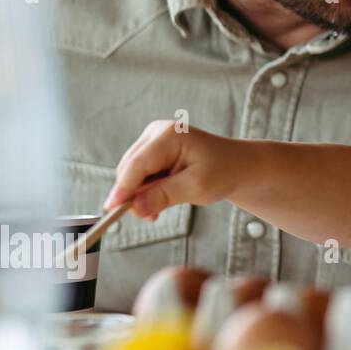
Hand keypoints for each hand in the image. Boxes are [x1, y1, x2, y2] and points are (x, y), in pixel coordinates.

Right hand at [103, 121, 232, 220]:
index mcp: (170, 135)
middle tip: (152, 217)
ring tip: (159, 211)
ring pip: (131, 174)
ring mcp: (153, 139)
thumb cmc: (223, 172)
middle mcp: (157, 132)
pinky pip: (139, 174)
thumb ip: (164, 196)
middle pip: (129, 169)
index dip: (123, 189)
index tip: (111, 211)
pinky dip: (146, 190)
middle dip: (135, 195)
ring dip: (142, 195)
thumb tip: (135, 209)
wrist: (238, 165)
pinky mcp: (153, 150)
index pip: (137, 164)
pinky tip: (158, 202)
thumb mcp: (196, 188)